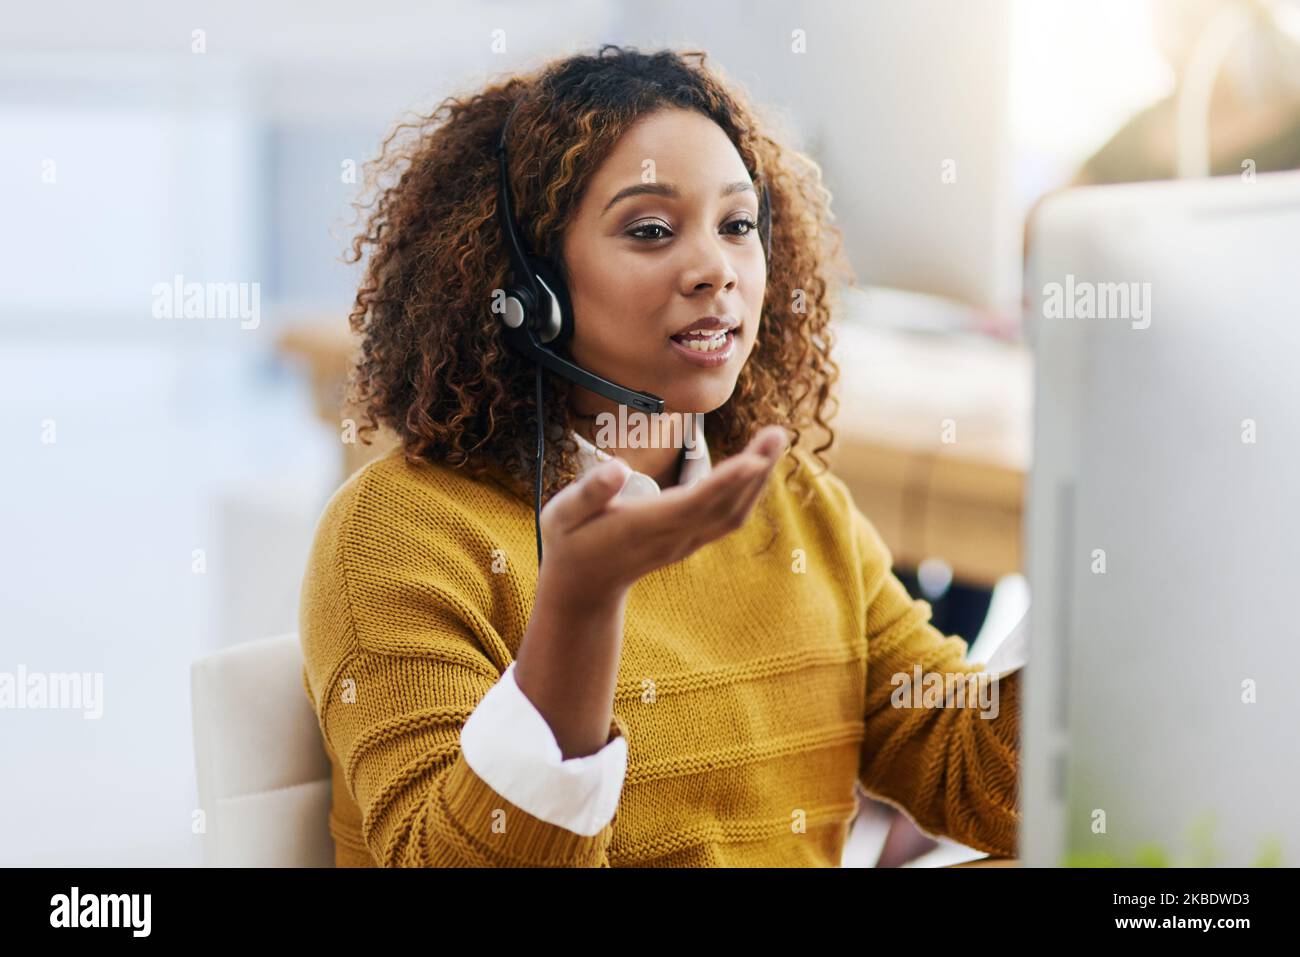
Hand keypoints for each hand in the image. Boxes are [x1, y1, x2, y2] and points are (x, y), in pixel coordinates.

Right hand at [537, 424, 789, 603]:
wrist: (582, 588)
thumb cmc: (570, 543)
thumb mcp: (562, 515)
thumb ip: (589, 493)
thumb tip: (618, 467)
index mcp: (642, 527)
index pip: (692, 504)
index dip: (725, 483)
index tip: (753, 459)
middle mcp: (672, 537)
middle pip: (725, 505)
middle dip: (754, 470)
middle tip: (779, 433)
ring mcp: (685, 542)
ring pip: (733, 514)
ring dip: (758, 479)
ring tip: (776, 440)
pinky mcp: (690, 540)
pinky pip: (728, 518)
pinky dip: (748, 492)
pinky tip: (758, 466)